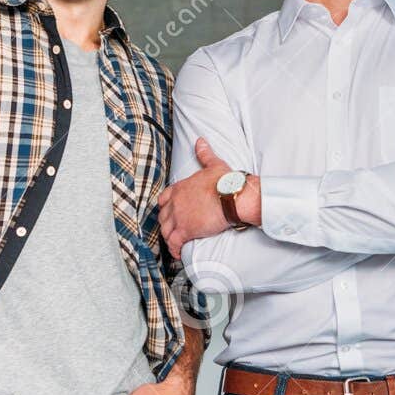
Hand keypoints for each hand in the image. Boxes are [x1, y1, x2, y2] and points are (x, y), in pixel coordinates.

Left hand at [157, 138, 239, 257]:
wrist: (231, 196)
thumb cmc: (225, 181)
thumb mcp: (213, 164)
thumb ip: (204, 154)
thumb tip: (200, 141)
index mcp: (180, 187)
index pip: (164, 199)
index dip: (166, 207)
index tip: (170, 212)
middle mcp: (175, 202)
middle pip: (163, 216)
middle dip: (166, 223)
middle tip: (173, 230)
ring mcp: (178, 217)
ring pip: (166, 230)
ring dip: (169, 237)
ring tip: (175, 243)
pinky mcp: (185, 230)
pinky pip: (174, 243)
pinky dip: (174, 249)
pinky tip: (177, 253)